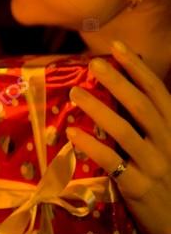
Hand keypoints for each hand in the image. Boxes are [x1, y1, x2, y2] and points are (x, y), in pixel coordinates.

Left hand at [68, 41, 170, 233]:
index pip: (158, 92)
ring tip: (75, 93)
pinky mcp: (138, 187)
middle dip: (118, 82)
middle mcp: (167, 142)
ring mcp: (154, 165)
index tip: (117, 46)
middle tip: (93, 63)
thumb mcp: (162, 143)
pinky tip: (72, 134)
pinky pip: (113, 163)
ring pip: (126, 132)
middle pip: (142, 106)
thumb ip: (144, 119)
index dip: (138, 69)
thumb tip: (116, 85)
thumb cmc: (163, 175)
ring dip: (100, 110)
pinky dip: (92, 147)